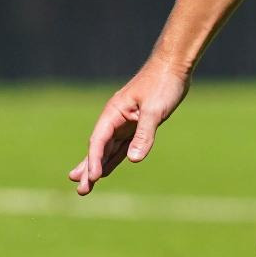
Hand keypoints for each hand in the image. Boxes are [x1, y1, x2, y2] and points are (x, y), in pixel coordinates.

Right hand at [69, 55, 191, 194]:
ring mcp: (125, 122)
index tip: (92, 178)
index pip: (99, 140)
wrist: (174, 65)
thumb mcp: (155, 110)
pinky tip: (106, 171)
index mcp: (114, 112)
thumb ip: (144, 134)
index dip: (94, 160)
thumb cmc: (164, 84)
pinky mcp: (136, 124)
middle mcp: (115, 118)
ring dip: (98, 167)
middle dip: (90, 169)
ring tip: (85, 186)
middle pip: (99, 148)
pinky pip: (121, 146)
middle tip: (81, 191)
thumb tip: (133, 159)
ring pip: (108, 149)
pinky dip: (113, 159)